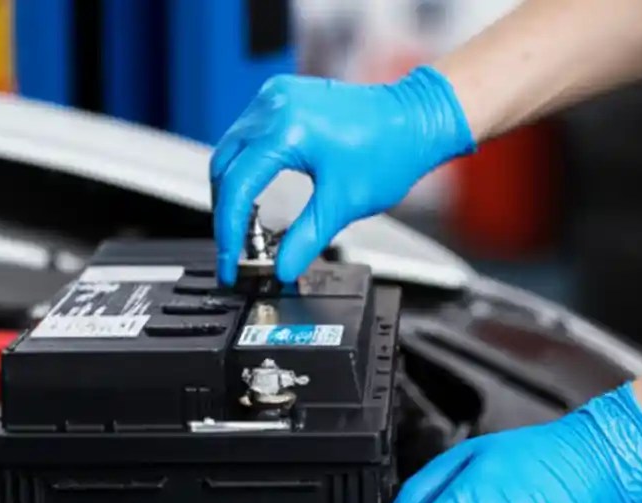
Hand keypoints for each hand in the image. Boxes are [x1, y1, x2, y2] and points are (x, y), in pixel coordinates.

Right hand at [209, 66, 474, 284]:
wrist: (417, 117)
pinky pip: (247, 132)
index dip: (228, 231)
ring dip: (232, 186)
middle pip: (223, 166)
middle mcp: (274, 105)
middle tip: (235, 248)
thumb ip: (305, 240)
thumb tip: (282, 269)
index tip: (229, 261)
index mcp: (285, 130)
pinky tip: (254, 188)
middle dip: (226, 211)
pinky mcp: (282, 95)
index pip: (236, 186)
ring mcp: (276, 95)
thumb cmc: (390, 151)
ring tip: (244, 224)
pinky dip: (245, 163)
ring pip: (230, 148)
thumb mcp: (342, 204)